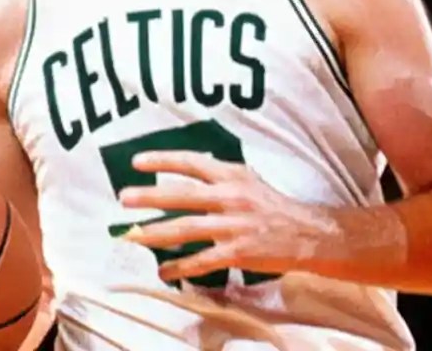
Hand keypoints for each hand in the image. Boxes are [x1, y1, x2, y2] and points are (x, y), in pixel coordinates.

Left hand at [117, 151, 338, 282]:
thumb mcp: (250, 181)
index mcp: (233, 175)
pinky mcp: (236, 251)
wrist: (307, 233)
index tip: (137, 162)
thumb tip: (190, 172)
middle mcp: (230, 197)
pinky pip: (201, 260)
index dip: (163, 161)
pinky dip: (180, 267)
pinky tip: (163, 271)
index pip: (192, 163)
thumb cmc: (275, 207)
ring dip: (155, 233)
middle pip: (182, 196)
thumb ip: (221, 177)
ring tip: (132, 235)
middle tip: (124, 198)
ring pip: (185, 229)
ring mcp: (232, 226)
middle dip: (150, 196)